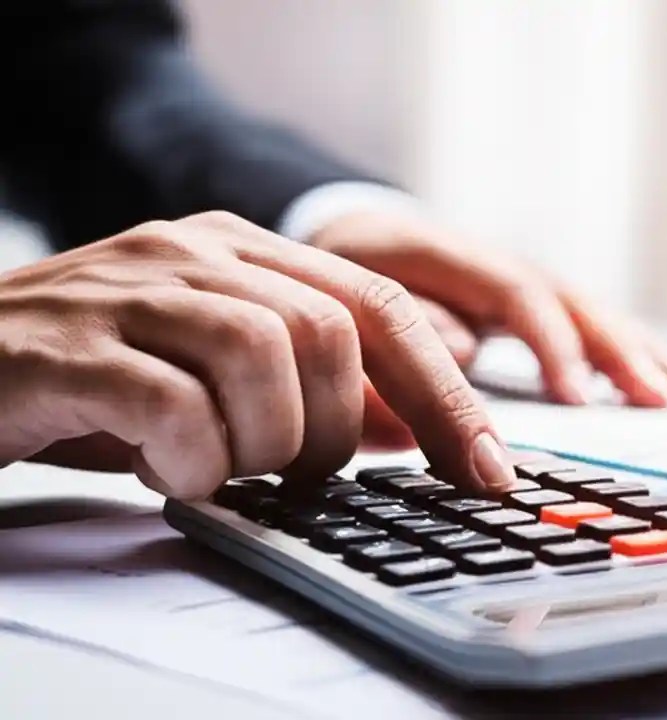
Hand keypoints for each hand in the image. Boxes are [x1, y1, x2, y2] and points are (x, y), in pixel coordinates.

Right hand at [0, 212, 515, 498]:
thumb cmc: (102, 379)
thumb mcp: (220, 373)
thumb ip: (315, 386)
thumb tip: (419, 428)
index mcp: (246, 249)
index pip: (382, 307)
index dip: (447, 394)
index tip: (487, 468)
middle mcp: (197, 251)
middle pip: (332, 334)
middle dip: (337, 430)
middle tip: (295, 473)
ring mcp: (131, 290)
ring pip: (263, 357)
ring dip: (265, 445)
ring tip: (223, 468)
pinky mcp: (70, 348)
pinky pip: (174, 407)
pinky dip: (193, 462)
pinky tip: (172, 474)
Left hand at [309, 211, 666, 409]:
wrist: (348, 235)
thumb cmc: (341, 272)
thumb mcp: (346, 292)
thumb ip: (400, 321)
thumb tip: (466, 353)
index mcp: (447, 253)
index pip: (515, 294)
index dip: (551, 345)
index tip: (576, 399)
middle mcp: (494, 261)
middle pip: (569, 299)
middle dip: (617, 352)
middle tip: (657, 399)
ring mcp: (516, 280)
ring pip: (587, 309)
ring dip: (636, 350)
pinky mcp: (528, 303)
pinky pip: (585, 323)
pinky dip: (626, 350)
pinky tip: (665, 378)